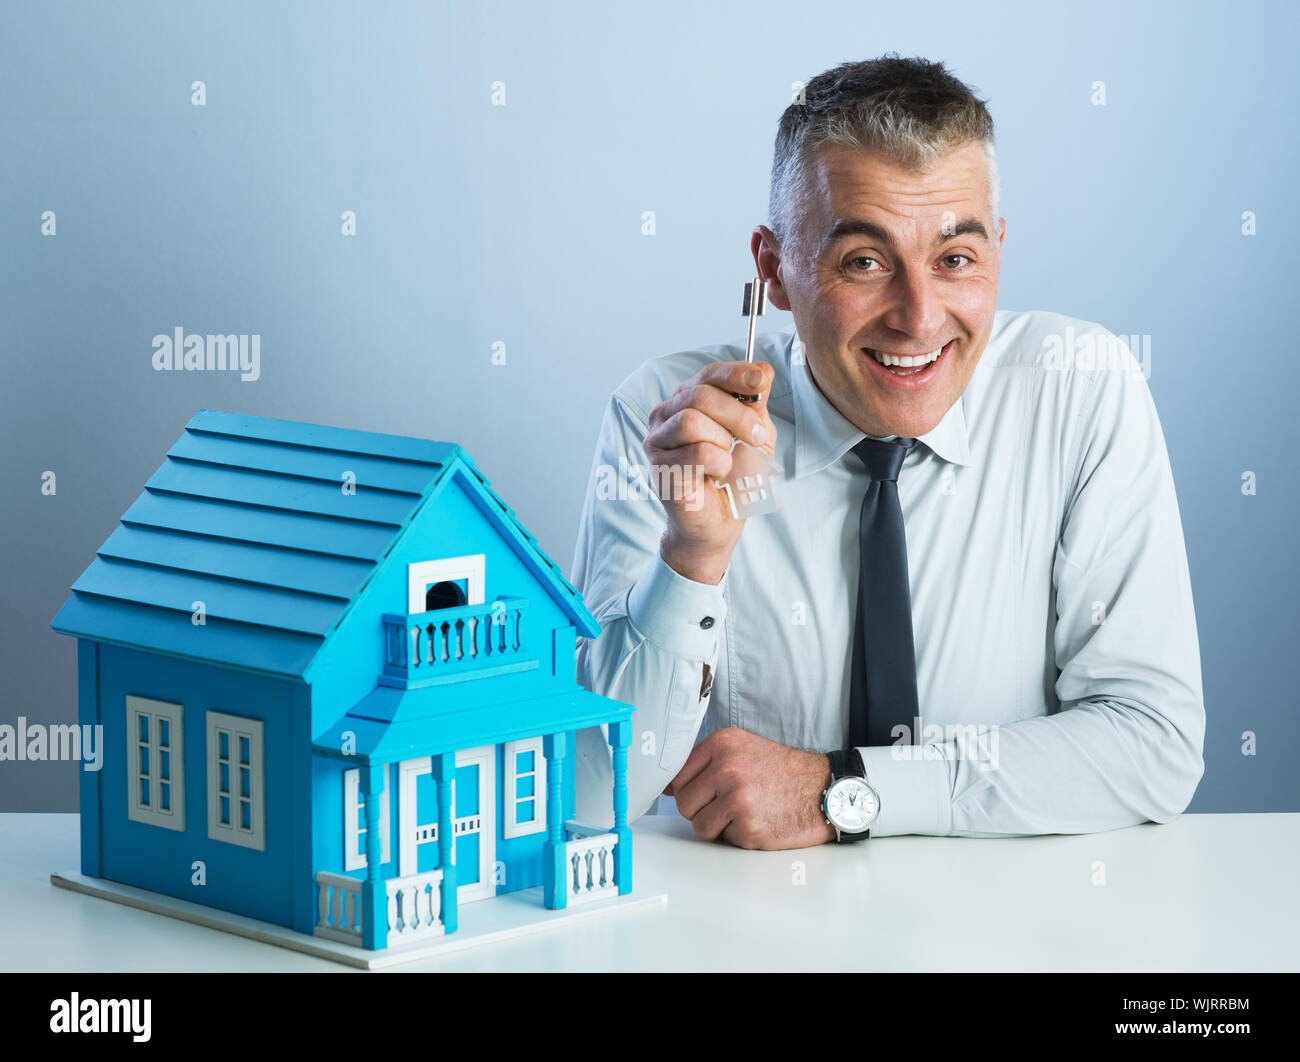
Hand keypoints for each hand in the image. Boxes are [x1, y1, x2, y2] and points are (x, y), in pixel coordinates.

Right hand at [643, 360, 777, 584]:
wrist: (721, 521)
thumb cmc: (735, 476)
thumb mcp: (754, 434)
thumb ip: (755, 404)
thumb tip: (763, 369)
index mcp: (687, 400)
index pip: (708, 374)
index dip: (735, 373)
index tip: (760, 380)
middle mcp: (666, 415)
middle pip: (699, 395)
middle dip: (737, 414)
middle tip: (756, 435)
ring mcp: (657, 442)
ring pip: (690, 420)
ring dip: (723, 440)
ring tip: (729, 459)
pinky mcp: (659, 468)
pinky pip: (695, 453)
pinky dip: (717, 463)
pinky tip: (719, 473)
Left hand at [664, 727, 835, 849]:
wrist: (824, 791)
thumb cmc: (783, 773)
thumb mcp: (743, 751)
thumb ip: (706, 763)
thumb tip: (666, 786)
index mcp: (722, 744)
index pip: (676, 775)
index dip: (687, 790)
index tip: (701, 795)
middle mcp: (727, 767)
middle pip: (683, 802)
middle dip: (701, 810)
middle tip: (728, 806)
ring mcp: (737, 797)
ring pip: (698, 825)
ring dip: (718, 827)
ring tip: (744, 813)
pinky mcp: (748, 825)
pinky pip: (723, 840)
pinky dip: (738, 837)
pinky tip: (758, 822)